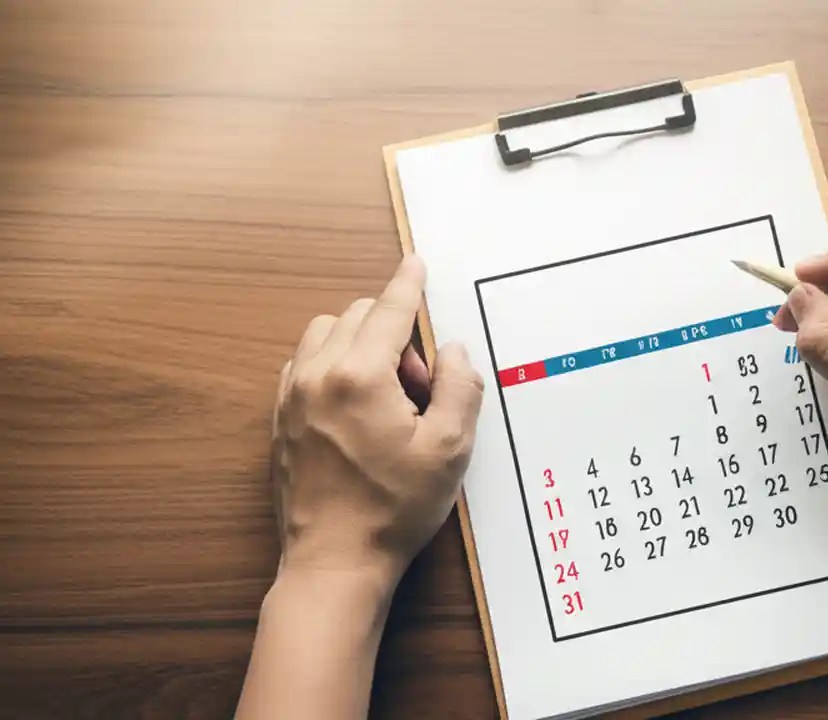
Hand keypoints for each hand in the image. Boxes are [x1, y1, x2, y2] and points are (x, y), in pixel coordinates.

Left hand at [271, 256, 483, 593]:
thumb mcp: (450, 449)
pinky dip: (333, 365)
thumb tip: (453, 351)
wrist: (335, 562)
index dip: (408, 283)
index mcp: (360, 376)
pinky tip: (359, 406)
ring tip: (390, 397)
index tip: (416, 263)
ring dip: (362, 345)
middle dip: (397, 335)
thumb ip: (460, 387)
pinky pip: (305, 364)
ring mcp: (293, 397)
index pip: (389, 310)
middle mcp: (318, 376)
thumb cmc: (392, 510)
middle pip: (358, 316)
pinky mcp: (281, 419)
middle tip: (422, 389)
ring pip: (327, 334)